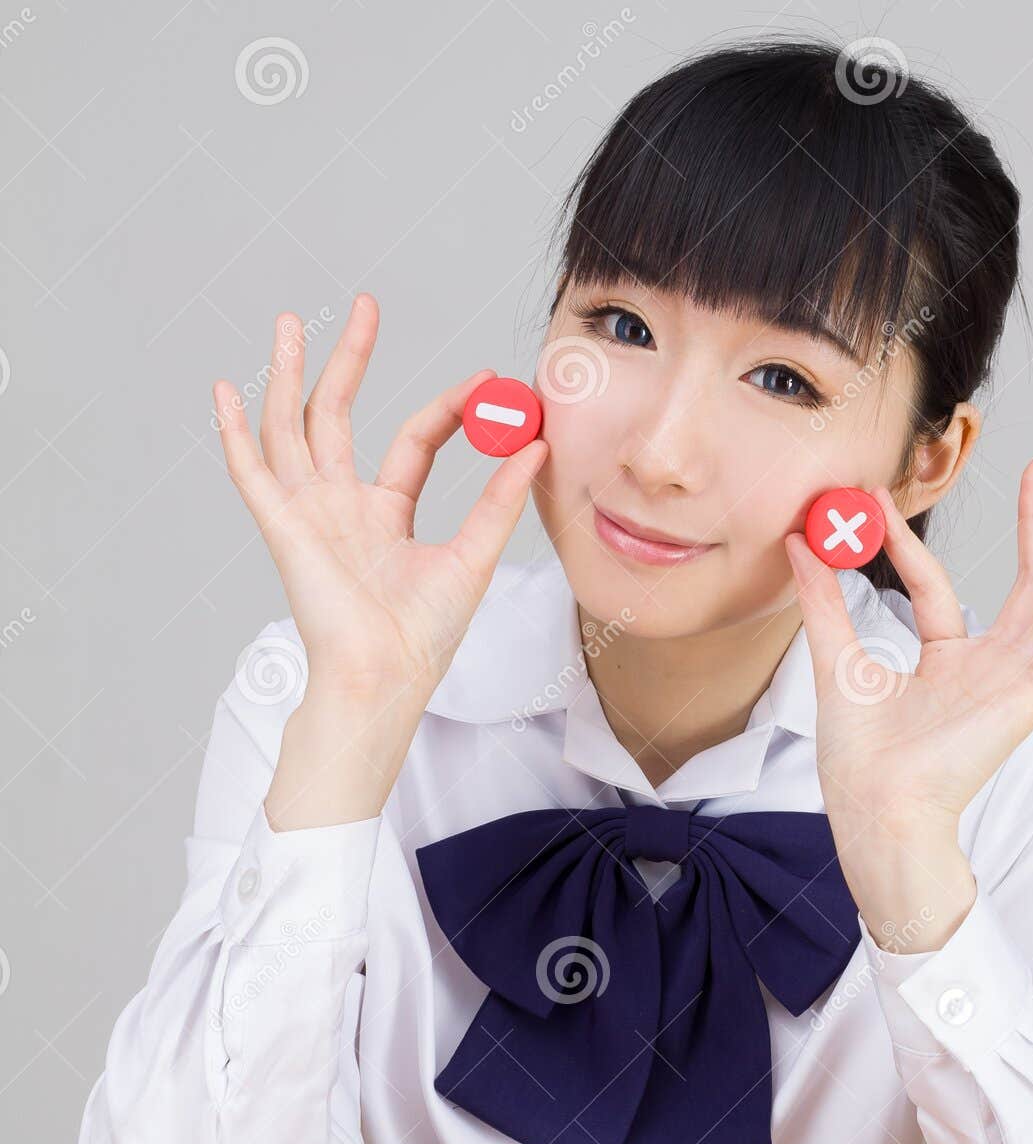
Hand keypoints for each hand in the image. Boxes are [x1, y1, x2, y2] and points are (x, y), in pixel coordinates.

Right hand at [213, 293, 547, 709]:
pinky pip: (250, 472)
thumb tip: (537, 444)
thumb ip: (502, 501)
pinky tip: (224, 389)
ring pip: (291, 428)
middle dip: (349, 361)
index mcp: (386, 516)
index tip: (482, 380)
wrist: (385, 676)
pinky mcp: (282, 527)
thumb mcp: (474, 556)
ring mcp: (309, 514)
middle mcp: (342, 508)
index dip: (446, 408)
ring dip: (288, 375)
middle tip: (366, 305)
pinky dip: (233, 432)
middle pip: (338, 417)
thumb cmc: (425, 635)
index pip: (412, 442)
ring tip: (292, 322)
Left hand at [784, 458, 1032, 946]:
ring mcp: (1012, 686)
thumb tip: (802, 542)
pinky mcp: (1025, 704)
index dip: (907, 542)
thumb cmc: (860, 759)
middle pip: (1026, 585)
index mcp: (947, 663)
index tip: (878, 499)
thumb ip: (826, 603)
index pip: (937, 586)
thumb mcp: (839, 662)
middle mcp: (988, 670)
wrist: (873, 808)